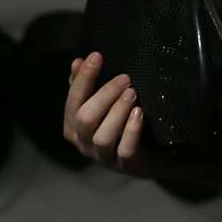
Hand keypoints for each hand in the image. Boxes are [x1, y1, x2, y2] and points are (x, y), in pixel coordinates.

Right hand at [62, 52, 149, 174]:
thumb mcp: (100, 106)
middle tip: (125, 78)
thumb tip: (78, 61)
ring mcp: (103, 156)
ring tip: (132, 93)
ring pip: (102, 136)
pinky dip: (131, 130)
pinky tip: (139, 113)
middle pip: (85, 119)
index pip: (72, 100)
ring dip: (117, 111)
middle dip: (104, 95)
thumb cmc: (118, 126)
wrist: (148, 157)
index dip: (83, 78)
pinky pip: (125, 150)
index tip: (97, 56)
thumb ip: (86, 87)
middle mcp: (83, 143)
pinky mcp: (125, 164)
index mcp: (73, 126)